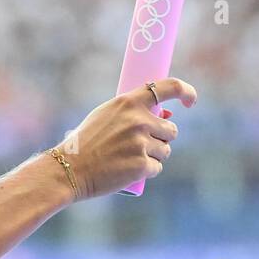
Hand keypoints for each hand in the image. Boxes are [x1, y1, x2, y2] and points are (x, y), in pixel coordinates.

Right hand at [60, 77, 197, 198]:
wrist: (68, 168)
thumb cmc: (85, 142)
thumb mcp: (105, 117)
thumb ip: (134, 113)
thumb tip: (167, 116)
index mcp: (128, 102)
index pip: (169, 87)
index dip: (185, 91)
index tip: (190, 100)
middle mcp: (138, 120)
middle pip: (171, 129)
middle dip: (160, 138)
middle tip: (136, 145)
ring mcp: (141, 143)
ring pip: (165, 150)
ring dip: (152, 156)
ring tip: (126, 158)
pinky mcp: (142, 165)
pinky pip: (157, 167)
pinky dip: (145, 171)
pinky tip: (126, 170)